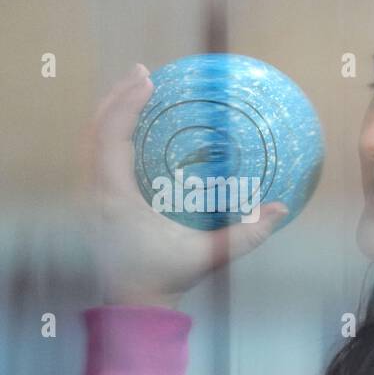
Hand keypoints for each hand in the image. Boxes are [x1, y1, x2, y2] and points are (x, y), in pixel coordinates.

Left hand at [77, 64, 291, 308]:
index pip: (112, 136)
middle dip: (117, 96)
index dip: (127, 104)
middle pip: (95, 128)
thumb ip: (247, 234)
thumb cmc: (167, 276)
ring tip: (135, 89)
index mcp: (115, 196)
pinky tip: (129, 124)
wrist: (134, 301)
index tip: (148, 80)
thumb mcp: (210, 255)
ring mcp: (90, 193)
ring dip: (110, 110)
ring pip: (90, 139)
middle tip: (144, 72)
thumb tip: (281, 209)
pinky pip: (95, 153)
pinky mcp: (94, 199)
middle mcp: (95, 189)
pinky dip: (109, 130)